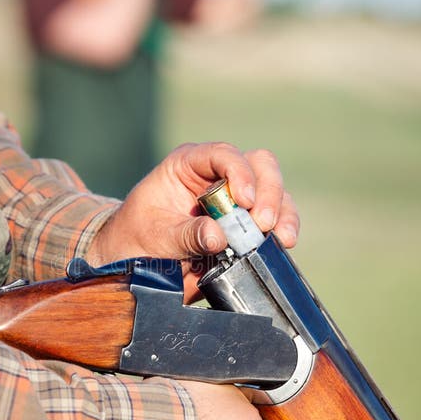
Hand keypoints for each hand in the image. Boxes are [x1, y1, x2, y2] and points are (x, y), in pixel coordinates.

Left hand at [88, 142, 298, 298]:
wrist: (137, 265)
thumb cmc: (138, 239)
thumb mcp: (155, 236)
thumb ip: (186, 234)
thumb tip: (219, 236)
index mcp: (189, 165)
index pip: (222, 154)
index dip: (239, 171)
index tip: (244, 200)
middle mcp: (218, 176)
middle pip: (259, 165)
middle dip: (268, 192)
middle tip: (263, 223)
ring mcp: (237, 200)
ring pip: (275, 191)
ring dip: (281, 213)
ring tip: (278, 238)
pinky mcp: (248, 225)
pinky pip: (276, 220)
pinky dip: (283, 231)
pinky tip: (283, 245)